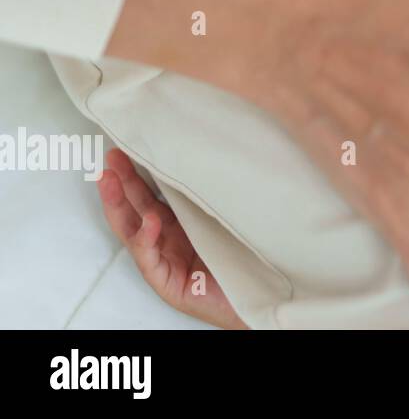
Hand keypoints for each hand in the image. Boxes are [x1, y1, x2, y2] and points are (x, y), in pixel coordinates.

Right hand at [97, 148, 245, 328]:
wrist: (266, 296)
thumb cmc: (252, 257)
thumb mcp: (234, 215)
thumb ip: (221, 193)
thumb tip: (219, 152)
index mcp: (183, 223)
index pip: (154, 194)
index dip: (141, 171)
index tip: (132, 144)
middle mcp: (170, 240)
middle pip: (137, 207)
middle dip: (121, 181)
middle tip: (112, 155)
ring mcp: (166, 261)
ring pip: (134, 230)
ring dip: (119, 204)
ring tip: (110, 179)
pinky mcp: (169, 284)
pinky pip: (150, 259)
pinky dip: (147, 239)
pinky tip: (149, 222)